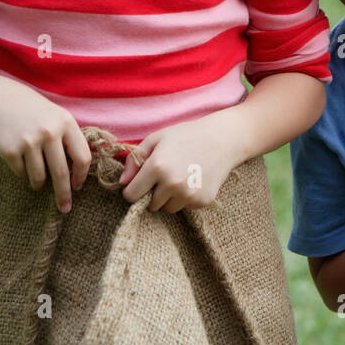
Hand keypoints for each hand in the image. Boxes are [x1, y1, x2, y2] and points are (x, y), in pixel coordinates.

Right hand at [0, 75, 91, 212]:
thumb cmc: (31, 110)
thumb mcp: (55, 116)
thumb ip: (68, 138)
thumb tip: (80, 172)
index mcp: (65, 122)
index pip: (82, 157)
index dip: (81, 176)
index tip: (77, 187)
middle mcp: (49, 132)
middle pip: (61, 173)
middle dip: (63, 195)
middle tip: (64, 208)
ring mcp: (29, 141)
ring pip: (39, 177)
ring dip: (38, 184)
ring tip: (36, 180)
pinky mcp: (10, 150)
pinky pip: (20, 173)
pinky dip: (21, 172)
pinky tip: (19, 160)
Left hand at [117, 111, 244, 212]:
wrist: (222, 139)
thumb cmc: (185, 136)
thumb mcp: (156, 139)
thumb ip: (135, 159)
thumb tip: (122, 182)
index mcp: (157, 167)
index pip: (131, 195)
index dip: (133, 189)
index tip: (140, 183)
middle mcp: (172, 184)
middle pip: (150, 205)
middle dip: (153, 194)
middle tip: (165, 176)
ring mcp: (189, 195)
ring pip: (167, 208)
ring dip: (169, 198)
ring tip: (180, 177)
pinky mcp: (202, 201)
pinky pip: (185, 208)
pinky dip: (186, 198)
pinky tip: (194, 180)